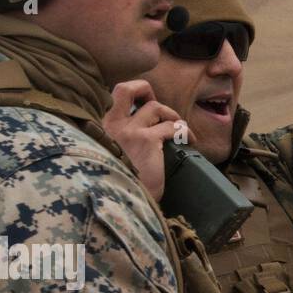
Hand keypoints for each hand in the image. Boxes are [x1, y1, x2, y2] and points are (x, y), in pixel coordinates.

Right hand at [103, 80, 183, 200]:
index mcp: (102, 129)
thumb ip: (124, 138)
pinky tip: (190, 142)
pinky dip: (185, 131)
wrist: (122, 203)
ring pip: (155, 107)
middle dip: (144, 88)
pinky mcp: (146, 141)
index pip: (114, 96)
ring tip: (179, 132)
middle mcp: (111, 126)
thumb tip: (148, 127)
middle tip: (155, 106)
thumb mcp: (116, 156)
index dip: (133, 94)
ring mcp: (127, 131)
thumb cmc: (124, 182)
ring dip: (172, 116)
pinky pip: (172, 126)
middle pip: (125, 89)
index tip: (145, 105)